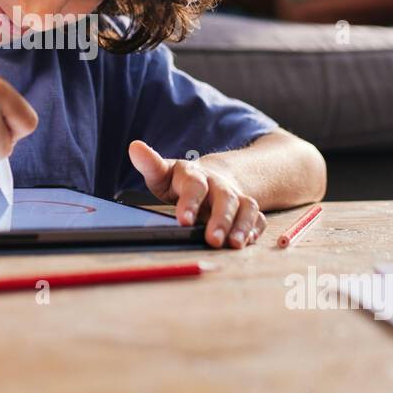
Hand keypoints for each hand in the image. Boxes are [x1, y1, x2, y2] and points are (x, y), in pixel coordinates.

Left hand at [127, 140, 264, 248]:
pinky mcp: (245, 208)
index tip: (185, 221)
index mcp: (193, 175)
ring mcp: (234, 196)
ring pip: (246, 206)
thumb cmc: (179, 180)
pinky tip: (247, 241)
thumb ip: (150, 164)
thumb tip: (135, 147)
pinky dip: (254, 228)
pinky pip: (257, 216)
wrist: (209, 177)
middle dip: (221, 219)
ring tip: (234, 245)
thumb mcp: (161, 173)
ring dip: (242, 226)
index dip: (190, 202)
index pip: (194, 185)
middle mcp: (217, 184)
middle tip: (213, 240)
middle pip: (225, 197)